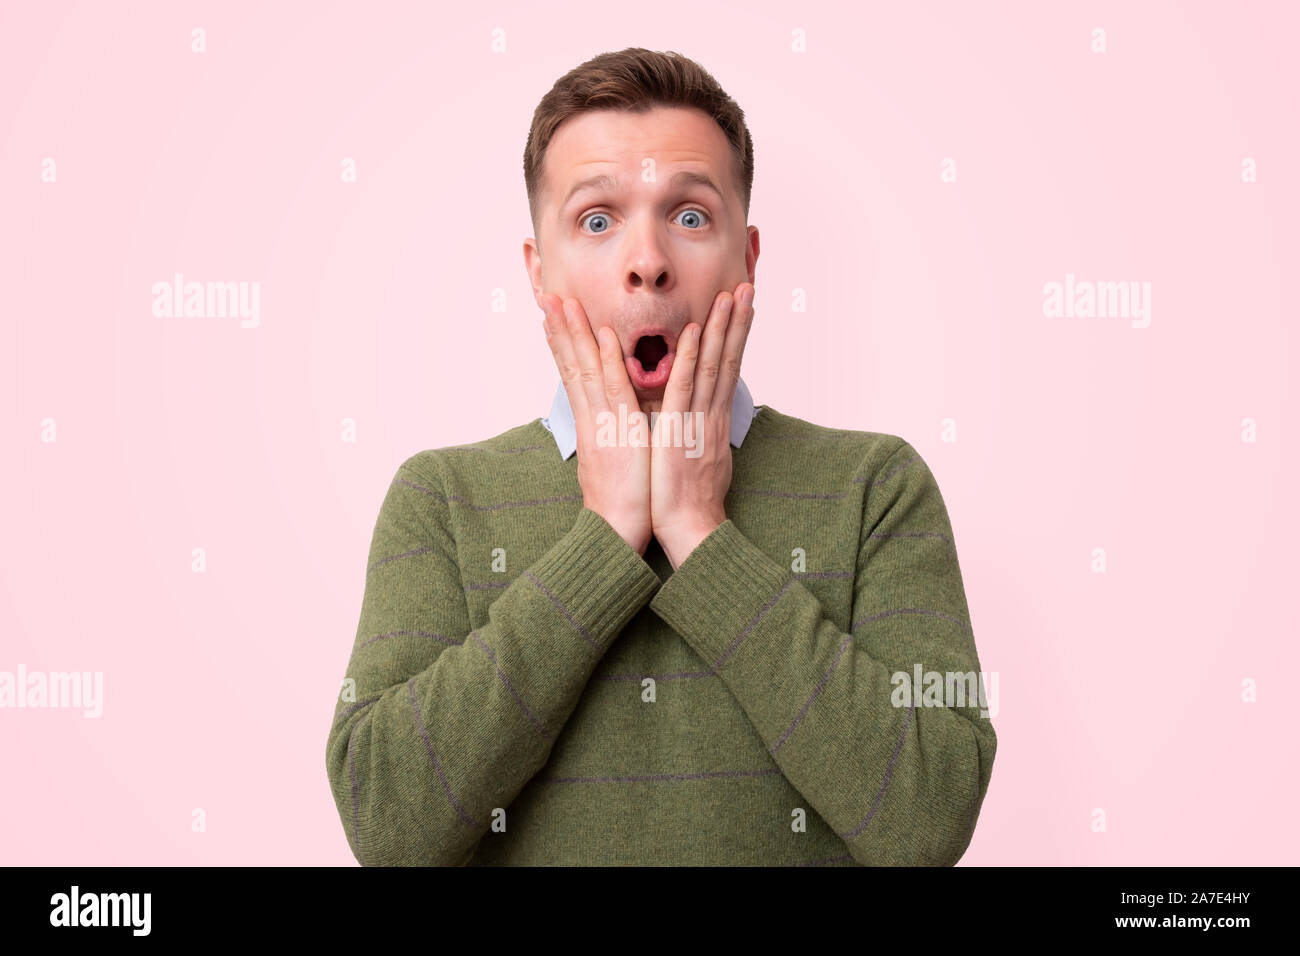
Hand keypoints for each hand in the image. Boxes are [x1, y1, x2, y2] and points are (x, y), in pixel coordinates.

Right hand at [541, 293, 651, 554]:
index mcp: (591, 425)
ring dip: (576, 334)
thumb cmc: (623, 502)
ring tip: (565, 302)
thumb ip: (610, 436)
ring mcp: (603, 424)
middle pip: (572, 365)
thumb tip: (610, 423)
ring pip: (587, 370)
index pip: (573, 376)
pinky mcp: (620, 433)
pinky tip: (604, 335)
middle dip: (560, 330)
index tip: (555, 318)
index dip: (563, 345)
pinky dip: (609, 361)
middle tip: (549, 296)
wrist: (617, 533)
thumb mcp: (613, 461)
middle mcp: (591, 419)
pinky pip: (615, 390)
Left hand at [650, 282, 754, 568]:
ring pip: (712, 366)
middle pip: (728, 360)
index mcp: (713, 422)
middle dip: (738, 321)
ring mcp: (698, 422)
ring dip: (721, 328)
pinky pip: (685, 388)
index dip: (736, 336)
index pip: (728, 370)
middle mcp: (712, 416)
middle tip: (746, 286)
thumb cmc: (689, 502)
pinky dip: (691, 359)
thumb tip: (706, 421)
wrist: (691, 531)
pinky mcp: (680, 432)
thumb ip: (702, 434)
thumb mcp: (700, 459)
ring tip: (730, 295)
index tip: (742, 307)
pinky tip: (696, 333)